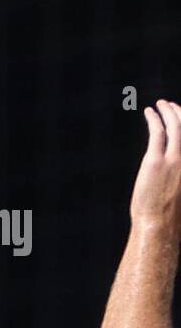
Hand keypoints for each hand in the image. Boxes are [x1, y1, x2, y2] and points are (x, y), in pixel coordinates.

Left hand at [129, 101, 180, 238]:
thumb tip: (173, 165)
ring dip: (167, 111)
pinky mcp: (156, 161)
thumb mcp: (178, 189)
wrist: (159, 223)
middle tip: (169, 105)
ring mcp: (175, 159)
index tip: (179, 114)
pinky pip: (157, 132)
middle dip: (179, 112)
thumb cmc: (168, 212)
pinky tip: (149, 112)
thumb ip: (178, 173)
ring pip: (174, 126)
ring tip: (160, 105)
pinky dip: (154, 119)